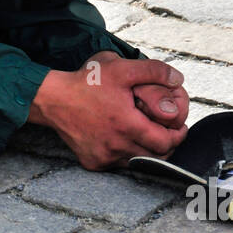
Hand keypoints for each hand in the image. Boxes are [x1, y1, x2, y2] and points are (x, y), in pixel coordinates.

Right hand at [28, 51, 189, 171]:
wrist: (53, 99)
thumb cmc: (86, 82)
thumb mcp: (120, 68)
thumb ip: (153, 71)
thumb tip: (178, 79)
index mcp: (127, 125)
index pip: (166, 142)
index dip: (177, 135)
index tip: (179, 127)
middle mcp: (116, 146)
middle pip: (156, 157)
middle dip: (166, 145)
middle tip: (167, 132)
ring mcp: (103, 157)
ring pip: (137, 162)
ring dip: (147, 151)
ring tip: (147, 135)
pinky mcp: (92, 162)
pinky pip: (117, 164)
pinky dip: (125, 154)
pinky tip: (123, 139)